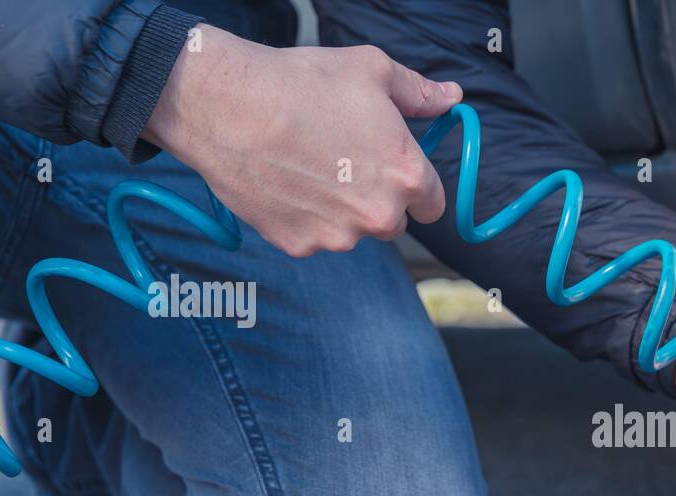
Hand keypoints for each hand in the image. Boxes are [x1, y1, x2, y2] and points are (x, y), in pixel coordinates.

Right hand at [143, 27, 458, 256]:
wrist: (225, 106)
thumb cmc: (300, 83)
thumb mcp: (371, 71)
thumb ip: (418, 93)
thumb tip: (451, 99)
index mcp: (407, 175)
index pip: (433, 204)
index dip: (415, 188)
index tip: (396, 175)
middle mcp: (379, 215)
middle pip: (392, 221)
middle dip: (376, 199)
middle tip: (343, 162)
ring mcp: (338, 236)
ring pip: (351, 232)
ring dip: (339, 210)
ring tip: (307, 166)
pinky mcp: (300, 246)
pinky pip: (312, 236)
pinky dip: (303, 217)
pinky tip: (285, 182)